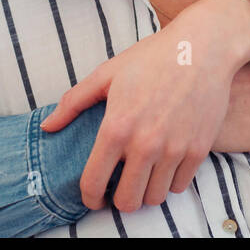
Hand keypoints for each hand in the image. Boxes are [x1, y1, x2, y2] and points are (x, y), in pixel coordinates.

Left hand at [39, 0, 249, 211]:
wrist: (202, 48)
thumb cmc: (152, 57)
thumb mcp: (107, 74)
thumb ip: (73, 102)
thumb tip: (48, 126)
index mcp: (116, 127)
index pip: (94, 183)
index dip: (89, 198)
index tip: (93, 198)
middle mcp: (145, 144)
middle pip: (127, 202)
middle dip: (119, 200)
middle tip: (120, 187)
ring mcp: (174, 149)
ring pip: (155, 198)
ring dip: (146, 191)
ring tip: (143, 175)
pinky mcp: (198, 149)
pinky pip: (180, 186)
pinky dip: (170, 181)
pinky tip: (165, 164)